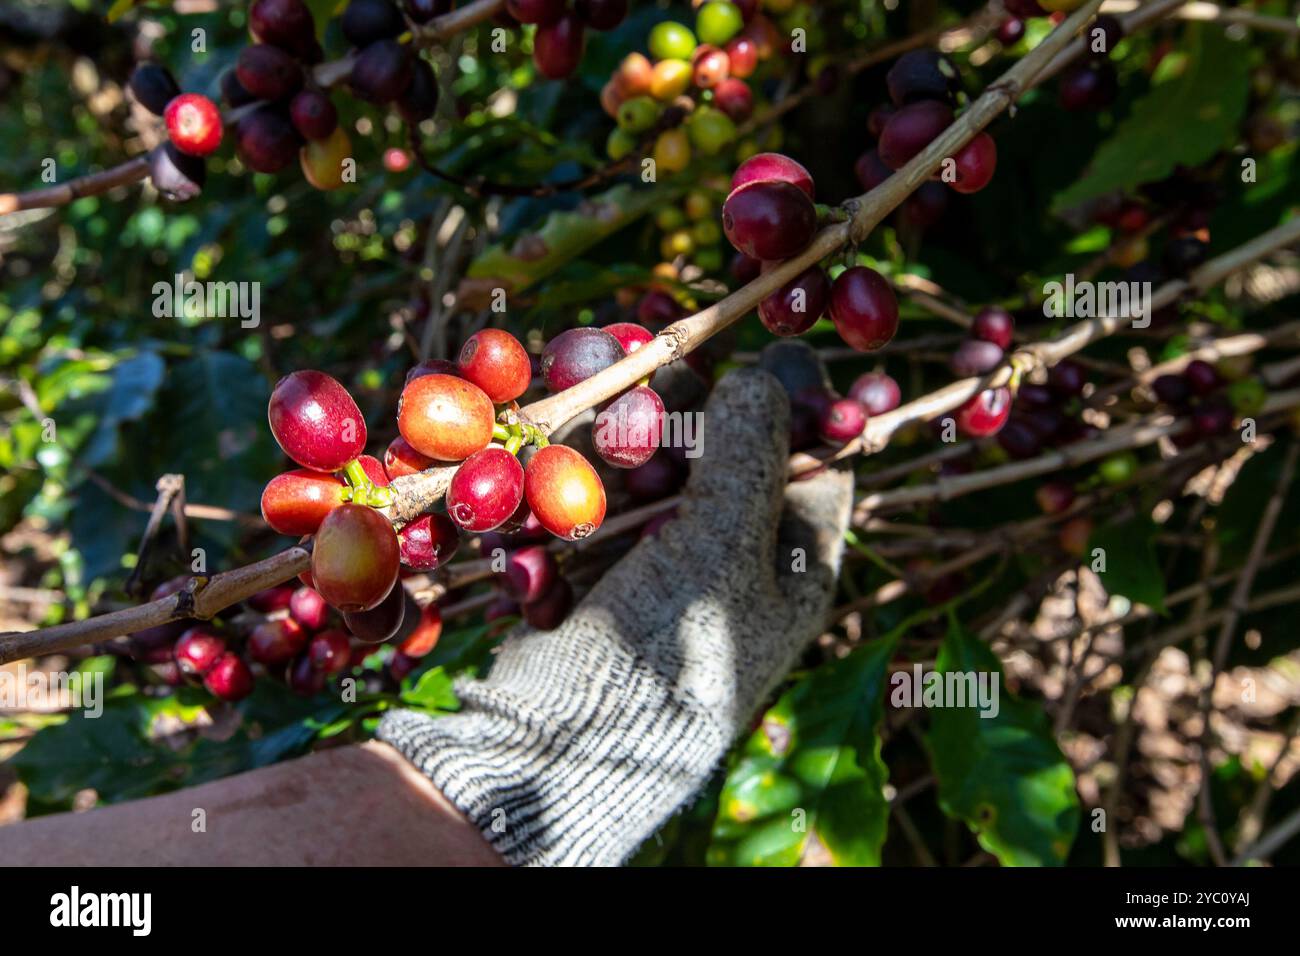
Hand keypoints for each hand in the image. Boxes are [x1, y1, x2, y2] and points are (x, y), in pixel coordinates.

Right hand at [380, 360, 853, 865]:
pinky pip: (599, 502)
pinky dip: (580, 484)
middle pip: (726, 453)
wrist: (561, 745)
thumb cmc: (668, 653)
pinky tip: (562, 468)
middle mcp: (736, 559)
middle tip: (655, 373)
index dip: (798, 402)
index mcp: (794, 563)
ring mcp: (665, 564)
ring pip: (654, 469)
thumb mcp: (724, 549)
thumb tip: (766, 373)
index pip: (818, 460)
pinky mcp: (601, 571)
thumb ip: (748, 454)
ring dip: (625, 439)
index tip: (763, 350)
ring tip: (595, 411)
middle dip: (687, 413)